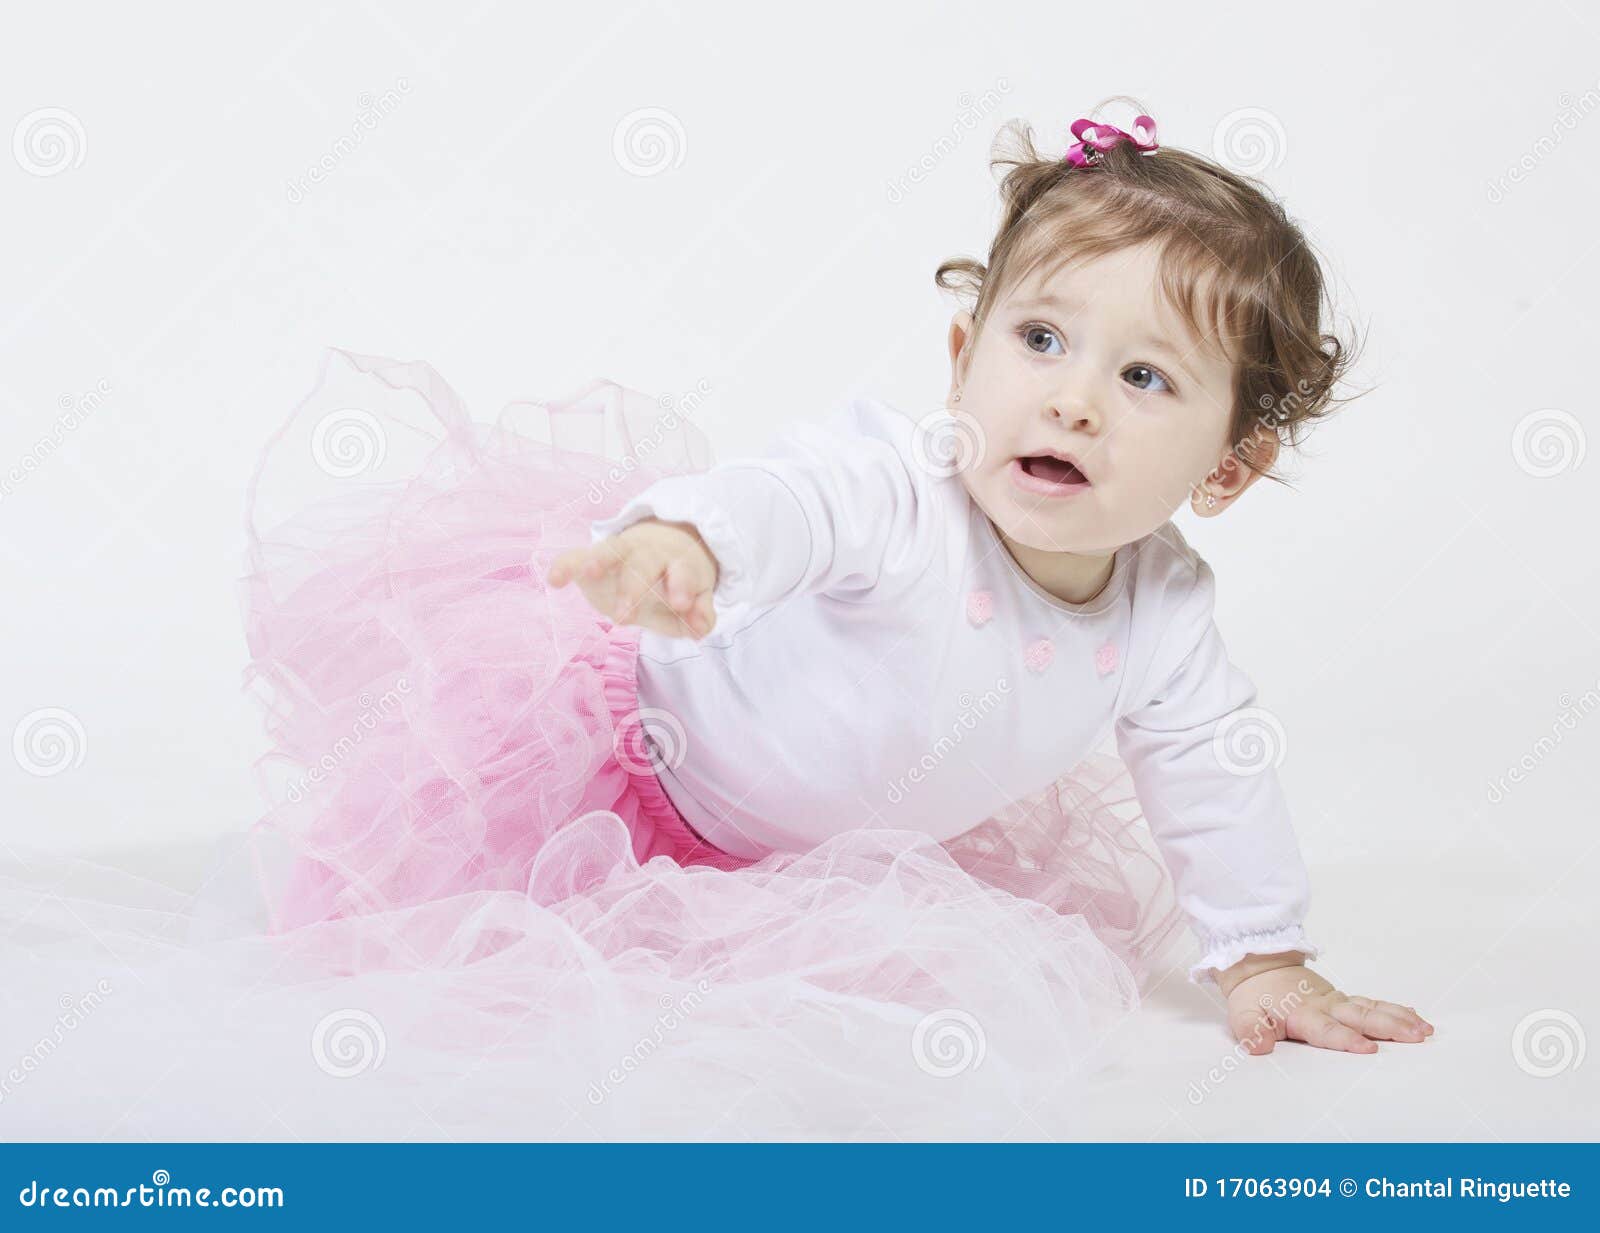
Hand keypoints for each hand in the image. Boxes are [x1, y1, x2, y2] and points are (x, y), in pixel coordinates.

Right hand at [548, 518, 719, 638]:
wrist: (659, 546)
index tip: (680, 604)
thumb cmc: (676, 582)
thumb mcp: (695, 599)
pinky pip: (576, 556)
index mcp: (678, 562)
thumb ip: (699, 614)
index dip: (682, 585)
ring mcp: (620, 551)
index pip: (682, 571)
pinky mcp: (593, 556)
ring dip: (600, 560)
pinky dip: (564, 564)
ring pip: (611, 550)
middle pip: (644, 563)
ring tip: (589, 573)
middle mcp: (649, 552)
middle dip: (634, 588)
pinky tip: (554, 580)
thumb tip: (701, 628)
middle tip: (625, 618)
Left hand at [1221, 957, 1434, 1054]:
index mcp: (1303, 1014)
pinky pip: (1372, 1003)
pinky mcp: (1344, 999)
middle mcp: (1326, 1007)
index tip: (1368, 1048)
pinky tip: (1415, 1015)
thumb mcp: (1242, 1015)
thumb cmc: (1255, 997)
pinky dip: (1395, 1009)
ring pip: (1373, 1009)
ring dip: (1400, 1019)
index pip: (1327, 1030)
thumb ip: (1250, 1031)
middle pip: (1362, 1018)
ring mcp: (1338, 1001)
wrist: (1260, 966)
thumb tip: (1258, 1047)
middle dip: (1390, 1027)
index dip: (1346, 1039)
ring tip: (1424, 1030)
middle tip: (1416, 1037)